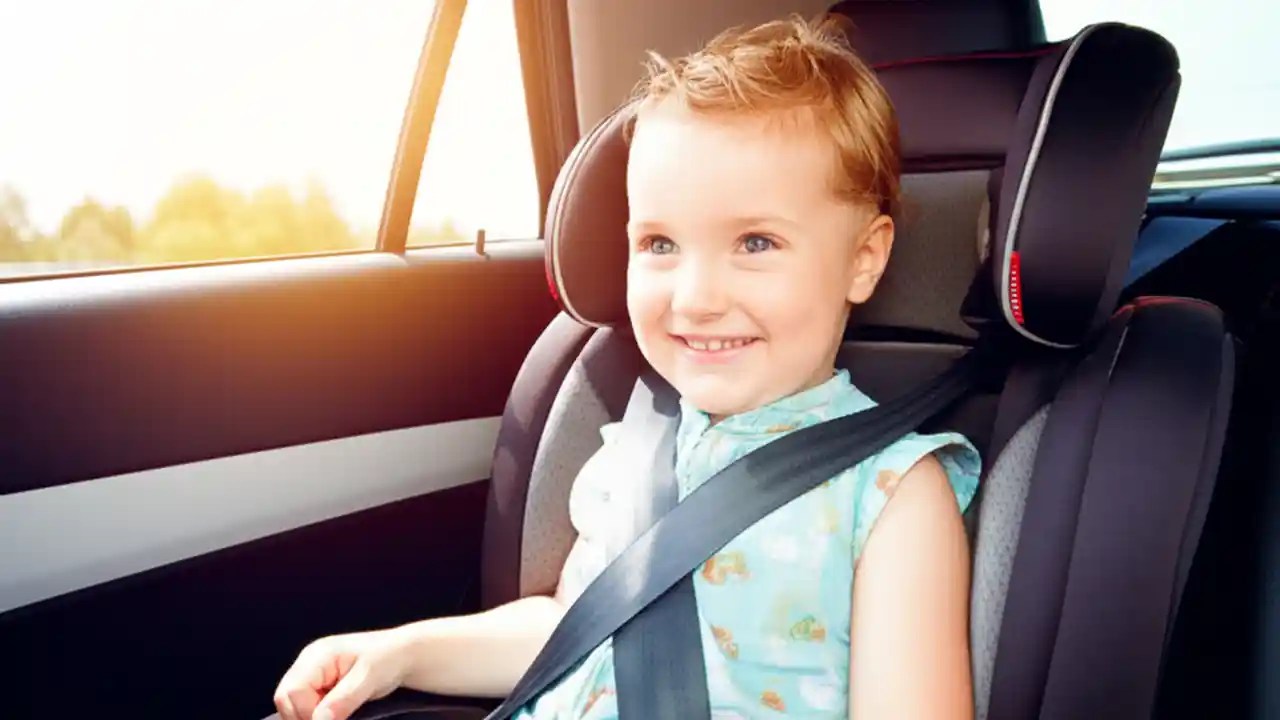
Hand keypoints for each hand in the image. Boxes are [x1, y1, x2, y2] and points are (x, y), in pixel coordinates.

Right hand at [273, 629, 408, 719]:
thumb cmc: (388, 659)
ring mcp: (310, 673)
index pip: (292, 692)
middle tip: (335, 718)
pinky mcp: (317, 685)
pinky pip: (303, 705)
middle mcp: (308, 663)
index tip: (333, 719)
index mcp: (317, 655)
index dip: (308, 713)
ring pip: (292, 705)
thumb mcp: (368, 679)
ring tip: (338, 714)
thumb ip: (342, 700)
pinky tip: (334, 713)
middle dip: (305, 716)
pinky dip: (315, 714)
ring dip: (310, 715)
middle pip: (285, 699)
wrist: (401, 655)